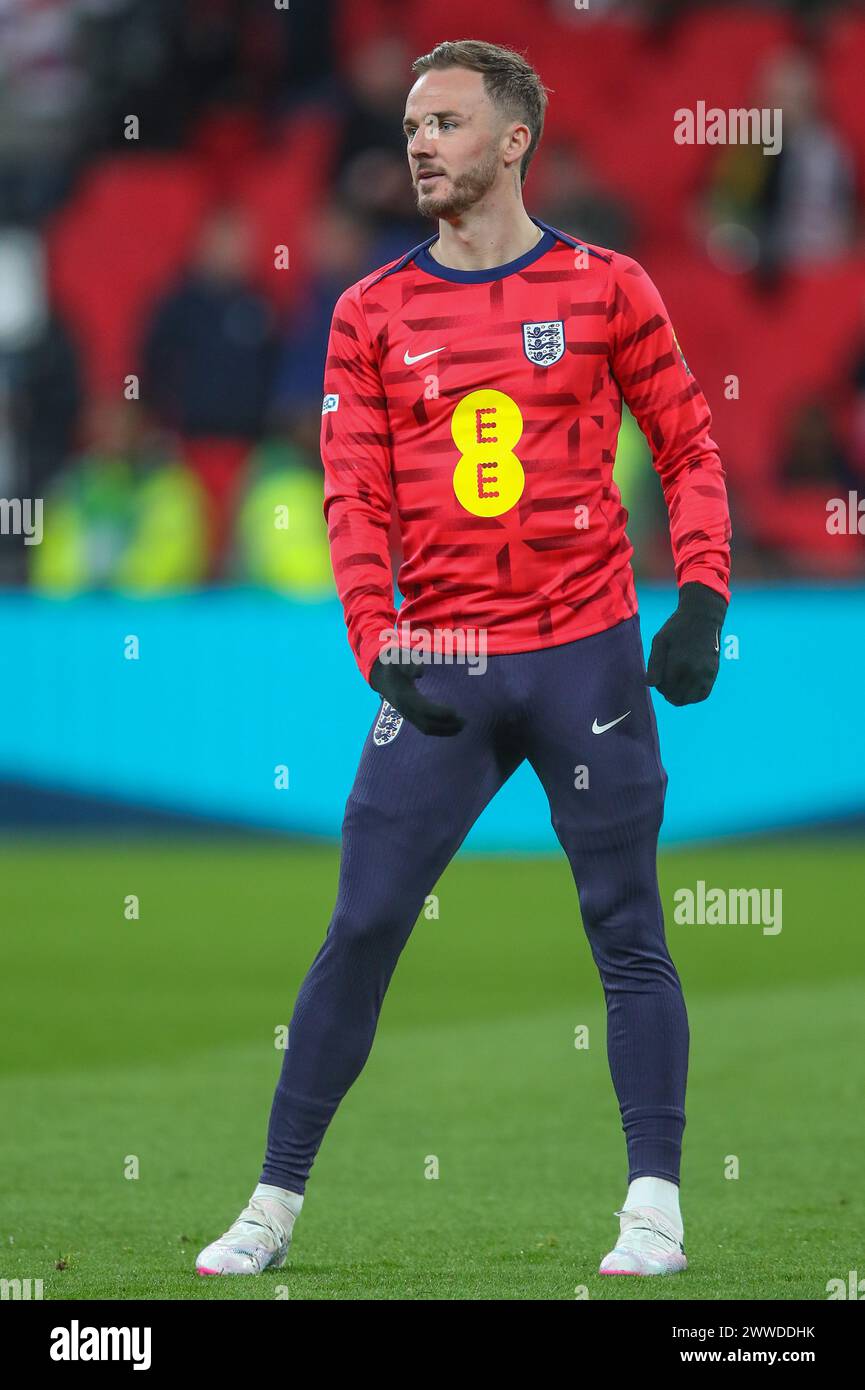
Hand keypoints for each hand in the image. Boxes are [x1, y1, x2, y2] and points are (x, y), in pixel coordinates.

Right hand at [368, 655, 465, 736]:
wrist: (381, 676)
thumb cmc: (394, 666)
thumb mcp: (398, 659)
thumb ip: (408, 663)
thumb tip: (421, 672)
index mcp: (404, 697)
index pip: (424, 710)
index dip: (439, 712)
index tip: (455, 711)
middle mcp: (405, 710)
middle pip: (427, 724)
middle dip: (446, 725)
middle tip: (465, 721)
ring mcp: (407, 716)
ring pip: (427, 729)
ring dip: (445, 730)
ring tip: (462, 727)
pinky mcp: (410, 718)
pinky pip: (425, 729)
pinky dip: (440, 731)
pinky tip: (453, 728)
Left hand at [646, 582, 726, 705]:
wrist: (703, 616)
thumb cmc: (677, 627)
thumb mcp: (660, 640)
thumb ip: (654, 663)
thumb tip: (650, 685)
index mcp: (679, 663)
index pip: (664, 688)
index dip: (658, 686)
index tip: (657, 677)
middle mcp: (694, 671)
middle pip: (676, 696)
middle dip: (667, 692)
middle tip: (665, 681)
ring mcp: (706, 673)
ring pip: (689, 699)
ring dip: (679, 696)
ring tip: (675, 685)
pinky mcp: (713, 673)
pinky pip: (703, 695)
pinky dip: (693, 697)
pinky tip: (686, 688)